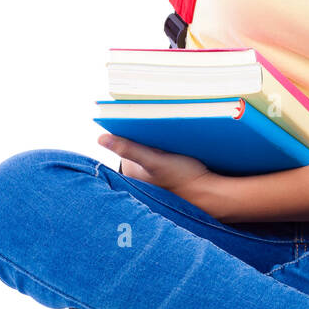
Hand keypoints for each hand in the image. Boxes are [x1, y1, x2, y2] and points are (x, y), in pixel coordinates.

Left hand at [97, 134, 217, 210]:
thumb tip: (100, 138)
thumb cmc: (182, 178)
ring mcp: (152, 176)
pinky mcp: (165, 174)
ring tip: (166, 130)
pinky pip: (159, 154)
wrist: (207, 193)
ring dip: (155, 139)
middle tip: (157, 122)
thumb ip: (128, 149)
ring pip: (149, 148)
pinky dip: (164, 146)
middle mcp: (138, 176)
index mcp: (130, 173)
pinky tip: (173, 142)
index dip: (131, 127)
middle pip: (137, 144)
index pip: (124, 142)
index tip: (141, 116)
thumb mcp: (154, 161)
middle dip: (144, 133)